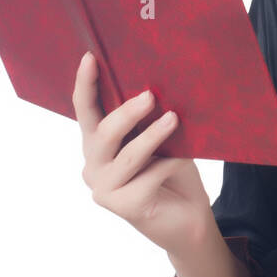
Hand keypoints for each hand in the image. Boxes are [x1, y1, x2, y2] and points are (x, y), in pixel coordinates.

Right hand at [73, 51, 211, 256]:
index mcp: (98, 145)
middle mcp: (93, 166)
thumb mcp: (162, 139)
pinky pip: (148, 177)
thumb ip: (148, 119)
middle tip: (149, 96)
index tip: (90, 57)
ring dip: (152, 136)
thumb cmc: (174, 173)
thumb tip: (154, 87)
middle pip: (102, 133)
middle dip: (125, 113)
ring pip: (126, 156)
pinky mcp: (122, 207)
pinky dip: (169, 163)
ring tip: (173, 119)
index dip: (86, 84)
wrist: (190, 219)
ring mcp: (104, 189)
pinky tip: (184, 158)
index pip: (85, 111)